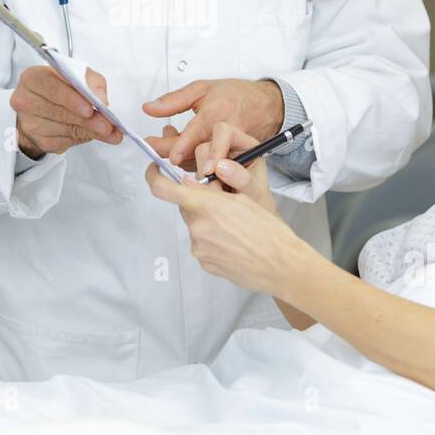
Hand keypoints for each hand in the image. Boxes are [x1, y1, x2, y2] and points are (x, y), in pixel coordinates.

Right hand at [10, 65, 121, 157]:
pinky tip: (91, 134)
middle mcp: (25, 100)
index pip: (51, 87)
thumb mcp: (80, 75)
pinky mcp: (37, 140)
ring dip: (88, 131)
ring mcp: (29, 123)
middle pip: (58, 112)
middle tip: (107, 125)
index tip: (90, 108)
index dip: (71, 99)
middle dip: (87, 120)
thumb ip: (92, 83)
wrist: (44, 106)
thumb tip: (101, 100)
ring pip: (63, 129)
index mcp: (32, 78)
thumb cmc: (63, 87)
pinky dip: (80, 139)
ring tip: (107, 131)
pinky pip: (63, 142)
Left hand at [141, 78, 282, 171]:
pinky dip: (194, 160)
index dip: (180, 147)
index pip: (196, 134)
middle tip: (154, 144)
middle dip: (172, 152)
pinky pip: (208, 164)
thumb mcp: (202, 89)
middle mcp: (224, 134)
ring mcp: (230, 148)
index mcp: (216, 113)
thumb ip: (173, 100)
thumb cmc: (236, 95)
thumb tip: (149, 108)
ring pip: (199, 162)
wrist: (267, 106)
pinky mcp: (233, 158)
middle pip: (195, 153)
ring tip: (170, 141)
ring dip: (181, 156)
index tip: (169, 156)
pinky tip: (185, 149)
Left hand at [144, 163, 306, 294]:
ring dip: (208, 224)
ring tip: (236, 231)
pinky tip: (234, 245)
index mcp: (206, 206)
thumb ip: (211, 191)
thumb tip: (188, 184)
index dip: (153, 177)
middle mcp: (197, 228)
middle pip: (186, 208)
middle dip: (199, 204)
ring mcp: (199, 248)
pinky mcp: (204, 263)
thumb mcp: (243, 199)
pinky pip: (202, 246)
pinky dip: (213, 242)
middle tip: (224, 208)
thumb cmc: (268, 230)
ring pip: (196, 227)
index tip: (152, 170)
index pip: (165, 190)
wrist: (281, 265)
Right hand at [193, 121, 276, 214]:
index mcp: (246, 145)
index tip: (213, 170)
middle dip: (207, 167)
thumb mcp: (255, 191)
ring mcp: (214, 160)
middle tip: (214, 187)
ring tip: (219, 193)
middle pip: (206, 145)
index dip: (216, 148)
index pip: (225, 132)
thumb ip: (242, 178)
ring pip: (196, 160)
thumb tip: (221, 167)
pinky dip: (199, 186)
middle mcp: (228, 149)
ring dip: (203, 179)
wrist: (252, 214)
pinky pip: (192, 174)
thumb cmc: (258, 200)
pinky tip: (213, 194)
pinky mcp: (203, 171)